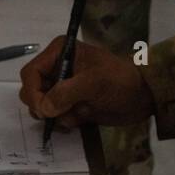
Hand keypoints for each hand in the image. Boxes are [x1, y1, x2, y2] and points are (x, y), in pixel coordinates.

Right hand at [19, 36, 153, 128]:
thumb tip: (43, 109)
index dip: (33, 92)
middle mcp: (57, 68)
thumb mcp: (94, 82)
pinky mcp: (71, 105)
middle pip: (32, 91)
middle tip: (60, 114)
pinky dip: (65, 121)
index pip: (31, 73)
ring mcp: (63, 88)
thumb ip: (65, 93)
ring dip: (57, 115)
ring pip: (42, 107)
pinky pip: (56, 117)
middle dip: (44, 105)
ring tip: (78, 113)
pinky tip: (83, 117)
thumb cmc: (120, 81)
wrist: (144, 97)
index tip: (44, 110)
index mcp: (59, 53)